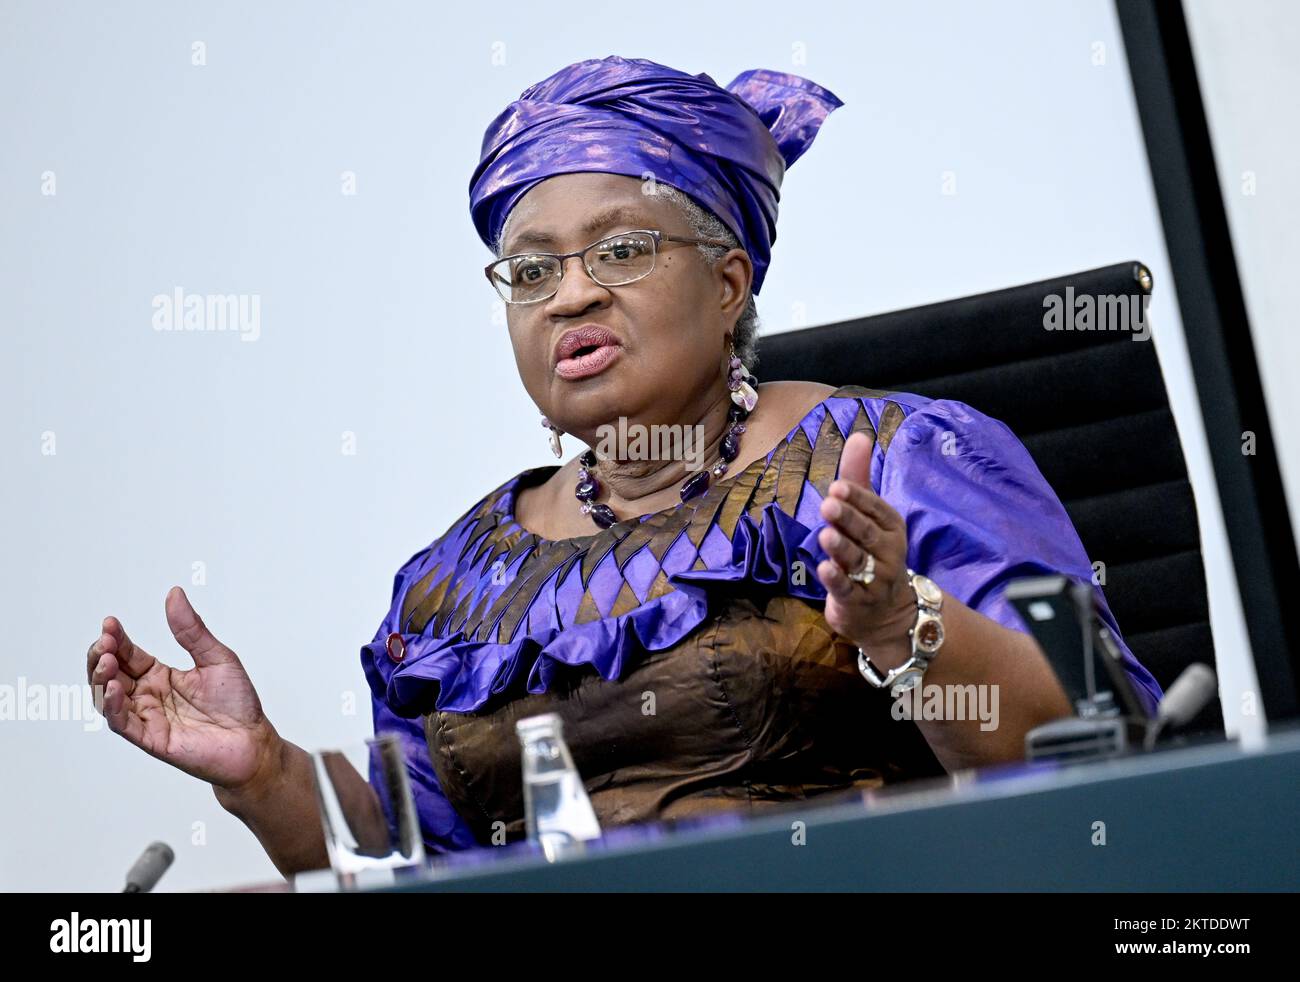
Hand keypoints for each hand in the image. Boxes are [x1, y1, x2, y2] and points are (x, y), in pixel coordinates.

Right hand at [86, 586, 281, 794]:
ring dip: (102, 678)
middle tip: (104, 640)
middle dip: (102, 655)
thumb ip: (192, 630)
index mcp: (161, 676)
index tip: (110, 622)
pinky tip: (115, 687)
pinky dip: (114, 706)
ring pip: (109, 698)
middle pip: (112, 674)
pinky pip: (124, 723)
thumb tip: (175, 594)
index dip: (117, 639)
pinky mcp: (152, 739)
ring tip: (105, 659)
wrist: (254, 741)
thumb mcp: (217, 657)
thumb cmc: (238, 704)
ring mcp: (148, 718)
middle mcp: (149, 696)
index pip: (129, 654)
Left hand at [816, 431, 916, 670]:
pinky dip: (836, 579)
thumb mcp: (867, 516)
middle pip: (866, 533)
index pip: (877, 509)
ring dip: (841, 547)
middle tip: (828, 504)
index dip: (858, 498)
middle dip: (849, 519)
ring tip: (826, 534)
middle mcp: (887, 552)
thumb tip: (858, 435)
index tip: (838, 486)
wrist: (886, 613)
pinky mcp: (857, 602)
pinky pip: (847, 589)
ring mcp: (874, 579)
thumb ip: (859, 478)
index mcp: (891, 527)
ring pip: (856, 560)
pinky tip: (823, 568)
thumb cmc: (871, 552)